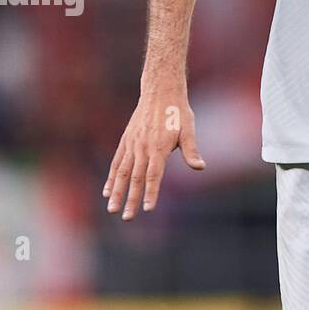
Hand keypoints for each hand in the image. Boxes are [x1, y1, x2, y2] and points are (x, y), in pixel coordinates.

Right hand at [103, 83, 204, 220]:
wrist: (160, 91)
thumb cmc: (178, 112)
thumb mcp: (189, 129)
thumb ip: (191, 151)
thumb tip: (200, 167)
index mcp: (158, 147)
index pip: (153, 175)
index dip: (150, 192)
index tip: (147, 209)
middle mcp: (142, 147)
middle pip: (135, 178)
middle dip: (131, 199)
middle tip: (127, 217)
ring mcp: (132, 144)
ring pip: (122, 172)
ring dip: (116, 191)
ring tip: (111, 208)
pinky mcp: (126, 141)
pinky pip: (117, 162)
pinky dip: (112, 177)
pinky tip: (107, 191)